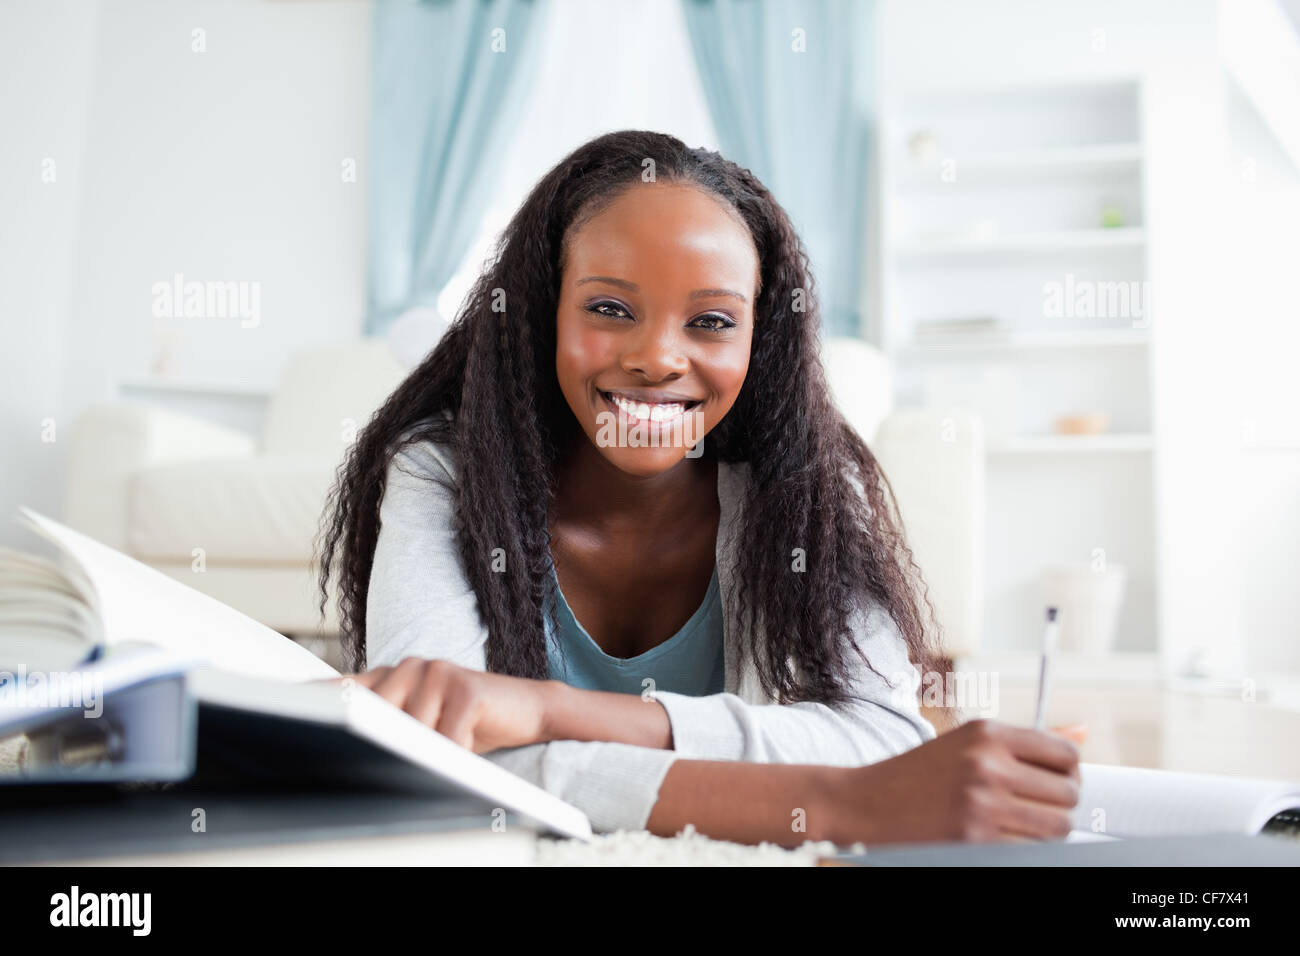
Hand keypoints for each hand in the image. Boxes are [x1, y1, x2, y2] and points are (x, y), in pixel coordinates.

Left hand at [326, 658, 553, 753]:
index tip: (286, 706)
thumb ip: (385, 724)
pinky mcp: (466, 688)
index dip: (313, 699)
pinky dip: (451, 756)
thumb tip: (340, 741)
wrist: (527, 709)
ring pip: (410, 733)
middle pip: (373, 718)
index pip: (342, 689)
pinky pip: (445, 737)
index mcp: (391, 676)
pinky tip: (460, 758)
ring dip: (426, 755)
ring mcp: (437, 673)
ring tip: (441, 758)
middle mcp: (409, 667)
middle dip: (381, 743)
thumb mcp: (420, 725)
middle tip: (399, 758)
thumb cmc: (469, 724)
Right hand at [828, 718, 1080, 844]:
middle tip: (1033, 809)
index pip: (1065, 754)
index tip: (1052, 783)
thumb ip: (1026, 744)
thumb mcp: (967, 744)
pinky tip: (1000, 840)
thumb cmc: (920, 775)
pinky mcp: (975, 840)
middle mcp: (988, 763)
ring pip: (1057, 826)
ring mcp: (982, 803)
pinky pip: (1032, 850)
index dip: (1068, 773)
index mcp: (988, 733)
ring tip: (1018, 826)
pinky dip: (1025, 850)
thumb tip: (1083, 733)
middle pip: (1068, 793)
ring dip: (1046, 832)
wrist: (865, 803)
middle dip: (1058, 805)